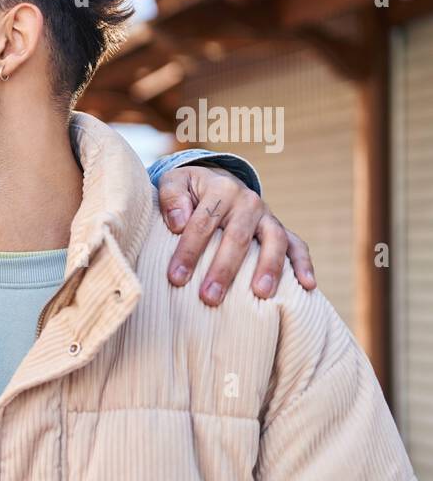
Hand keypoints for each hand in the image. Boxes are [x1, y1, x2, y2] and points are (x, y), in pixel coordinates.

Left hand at [156, 165, 315, 305]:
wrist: (215, 183)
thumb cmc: (188, 192)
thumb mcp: (173, 183)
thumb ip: (171, 198)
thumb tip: (178, 223)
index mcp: (221, 189)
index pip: (203, 223)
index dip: (189, 251)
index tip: (176, 278)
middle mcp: (248, 201)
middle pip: (238, 237)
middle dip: (223, 269)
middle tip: (210, 297)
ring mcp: (268, 216)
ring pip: (274, 241)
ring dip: (268, 268)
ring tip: (260, 294)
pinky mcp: (280, 230)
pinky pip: (297, 246)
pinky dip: (304, 264)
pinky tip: (307, 286)